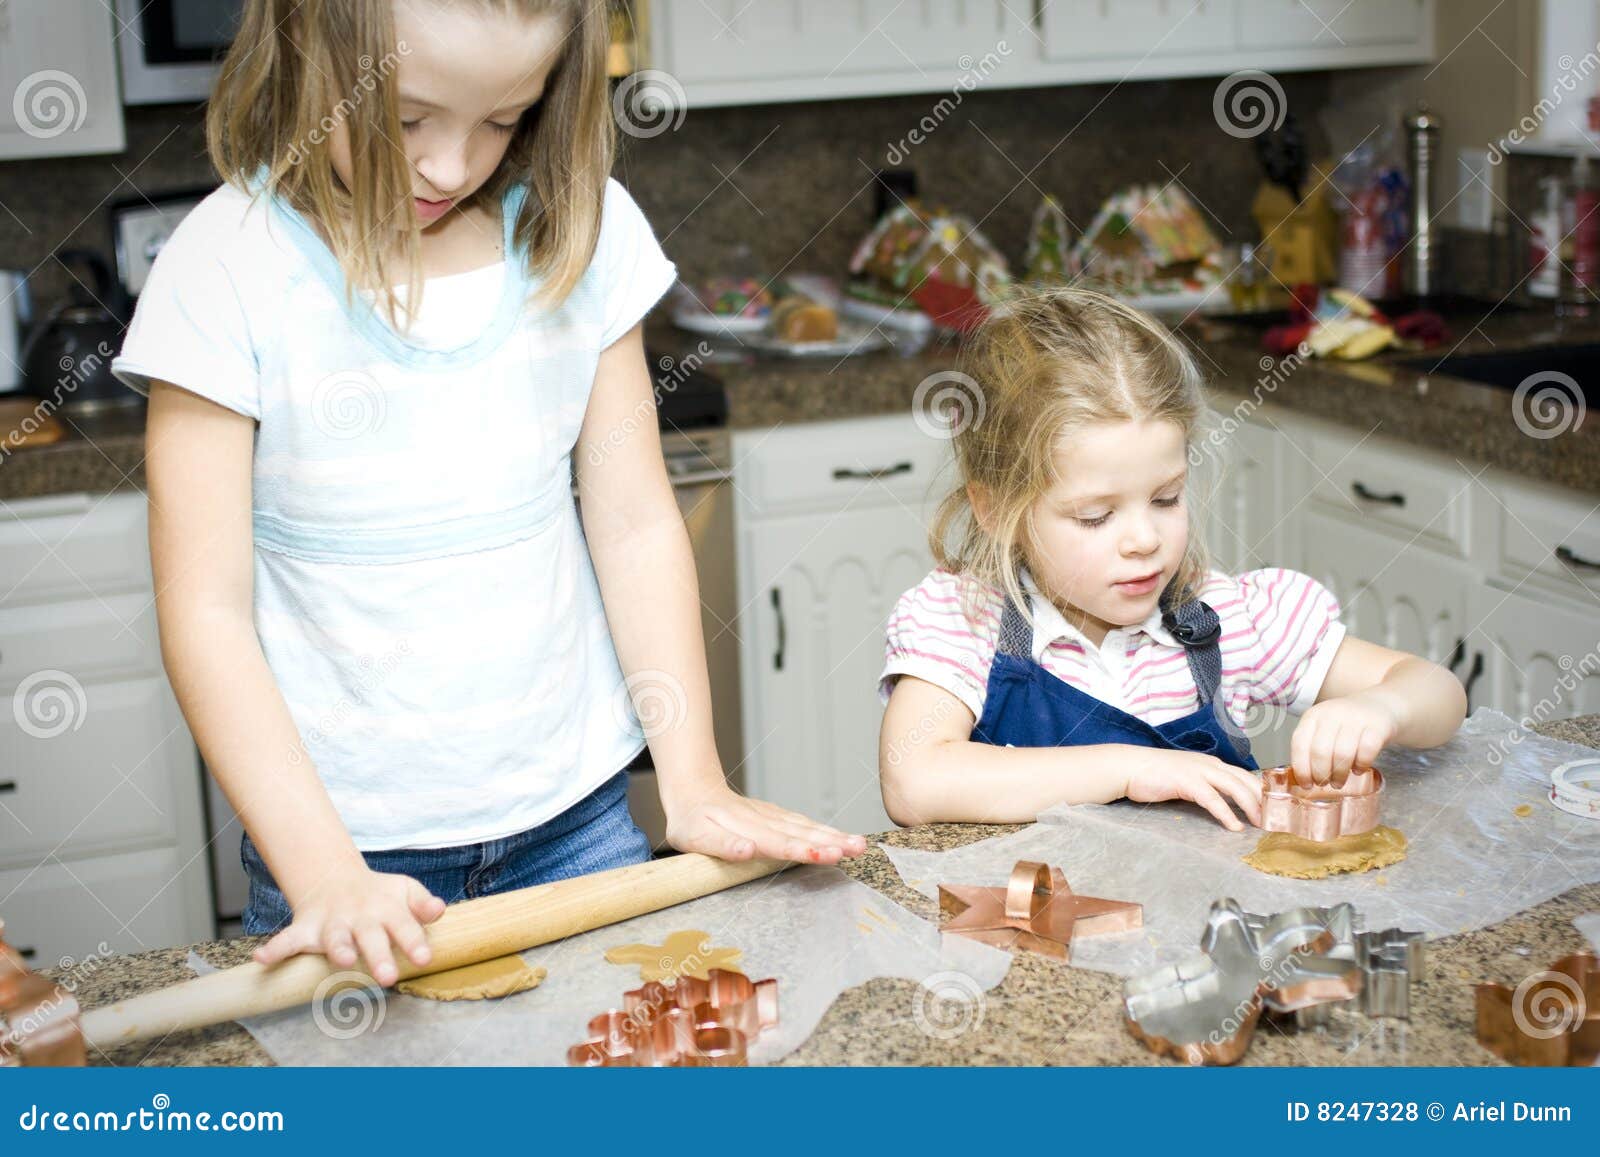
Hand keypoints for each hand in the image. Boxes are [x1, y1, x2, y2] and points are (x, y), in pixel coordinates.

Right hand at [252, 863, 446, 985]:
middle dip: (378, 955)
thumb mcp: (404, 891)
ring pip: (334, 938)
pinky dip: (274, 949)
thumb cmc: (379, 895)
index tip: (425, 958)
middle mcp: (359, 917)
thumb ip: (422, 903)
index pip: (404, 925)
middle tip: (388, 976)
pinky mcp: (306, 929)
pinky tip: (261, 959)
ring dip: (337, 949)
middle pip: (370, 936)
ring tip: (342, 960)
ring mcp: (331, 923)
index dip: (414, 942)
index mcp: (386, 909)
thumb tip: (440, 909)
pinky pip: (287, 939)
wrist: (336, 879)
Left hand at [662, 781, 867, 864]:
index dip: (801, 850)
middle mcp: (763, 821)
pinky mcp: (775, 816)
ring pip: (806, 827)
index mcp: (744, 829)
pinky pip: (802, 824)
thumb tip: (746, 851)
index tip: (825, 854)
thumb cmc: (690, 820)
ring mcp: (772, 817)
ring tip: (859, 845)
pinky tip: (840, 838)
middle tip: (857, 849)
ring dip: (833, 836)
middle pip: (800, 833)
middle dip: (830, 842)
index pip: (777, 843)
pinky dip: (823, 831)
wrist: (693, 790)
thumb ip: (721, 844)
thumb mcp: (692, 836)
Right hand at [1123, 749, 1262, 831]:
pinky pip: (1213, 799)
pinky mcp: (1187, 782)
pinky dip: (1226, 814)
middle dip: (1264, 800)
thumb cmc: (1154, 774)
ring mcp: (1198, 771)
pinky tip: (1234, 826)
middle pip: (1246, 780)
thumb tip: (1223, 802)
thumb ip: (1205, 785)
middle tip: (1275, 820)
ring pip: (1235, 788)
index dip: (1261, 792)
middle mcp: (1209, 764)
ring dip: (1251, 807)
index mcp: (1211, 763)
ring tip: (1261, 824)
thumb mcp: (1186, 776)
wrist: (1129, 766)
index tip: (1273, 809)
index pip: (1245, 775)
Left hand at [1289, 693, 1397, 785]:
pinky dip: (1361, 765)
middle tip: (1324, 784)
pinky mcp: (1376, 726)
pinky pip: (1366, 751)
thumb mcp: (1323, 729)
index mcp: (1313, 716)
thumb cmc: (1345, 724)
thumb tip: (1303, 779)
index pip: (1300, 744)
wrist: (1378, 706)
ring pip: (1342, 754)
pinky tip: (1359, 770)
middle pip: (1320, 751)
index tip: (1305, 784)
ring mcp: (1355, 718)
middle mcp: (1332, 714)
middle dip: (1320, 774)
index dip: (1301, 768)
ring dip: (1339, 774)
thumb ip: (1312, 747)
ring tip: (1339, 782)